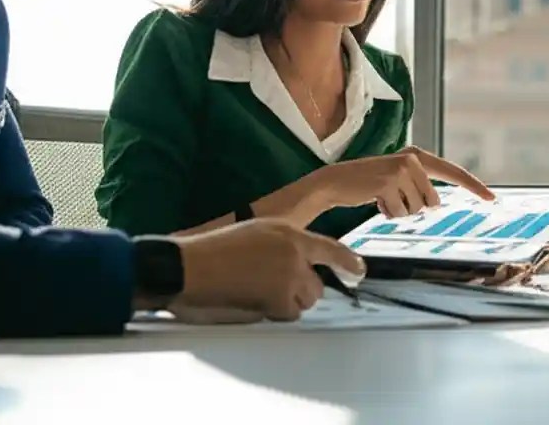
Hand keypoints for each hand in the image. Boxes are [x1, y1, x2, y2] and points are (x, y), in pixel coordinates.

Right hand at [171, 218, 365, 320]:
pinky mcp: (280, 297)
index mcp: (288, 233)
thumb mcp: (253, 233)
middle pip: (317, 286)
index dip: (347, 261)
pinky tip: (251, 299)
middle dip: (300, 291)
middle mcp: (294, 252)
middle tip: (272, 287)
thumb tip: (296, 264)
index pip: (329, 248)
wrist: (190, 266)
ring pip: (304, 301)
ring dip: (286, 303)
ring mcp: (290, 275)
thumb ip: (281, 246)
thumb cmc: (211, 251)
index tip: (359, 271)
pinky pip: (288, 315)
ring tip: (256, 291)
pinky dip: (274, 313)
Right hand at [297, 145, 494, 217]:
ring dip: (399, 211)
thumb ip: (418, 186)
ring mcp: (401, 169)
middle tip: (390, 198)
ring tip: (381, 198)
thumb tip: (435, 204)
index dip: (473, 186)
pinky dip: (387, 213)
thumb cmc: (368, 186)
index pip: (452, 173)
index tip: (492, 199)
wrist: (335, 182)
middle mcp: (412, 159)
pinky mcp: (389, 182)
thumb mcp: (397, 180)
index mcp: (417, 156)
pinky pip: (400, 213)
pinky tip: (373, 200)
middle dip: (413, 208)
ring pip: (417, 209)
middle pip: (432, 202)